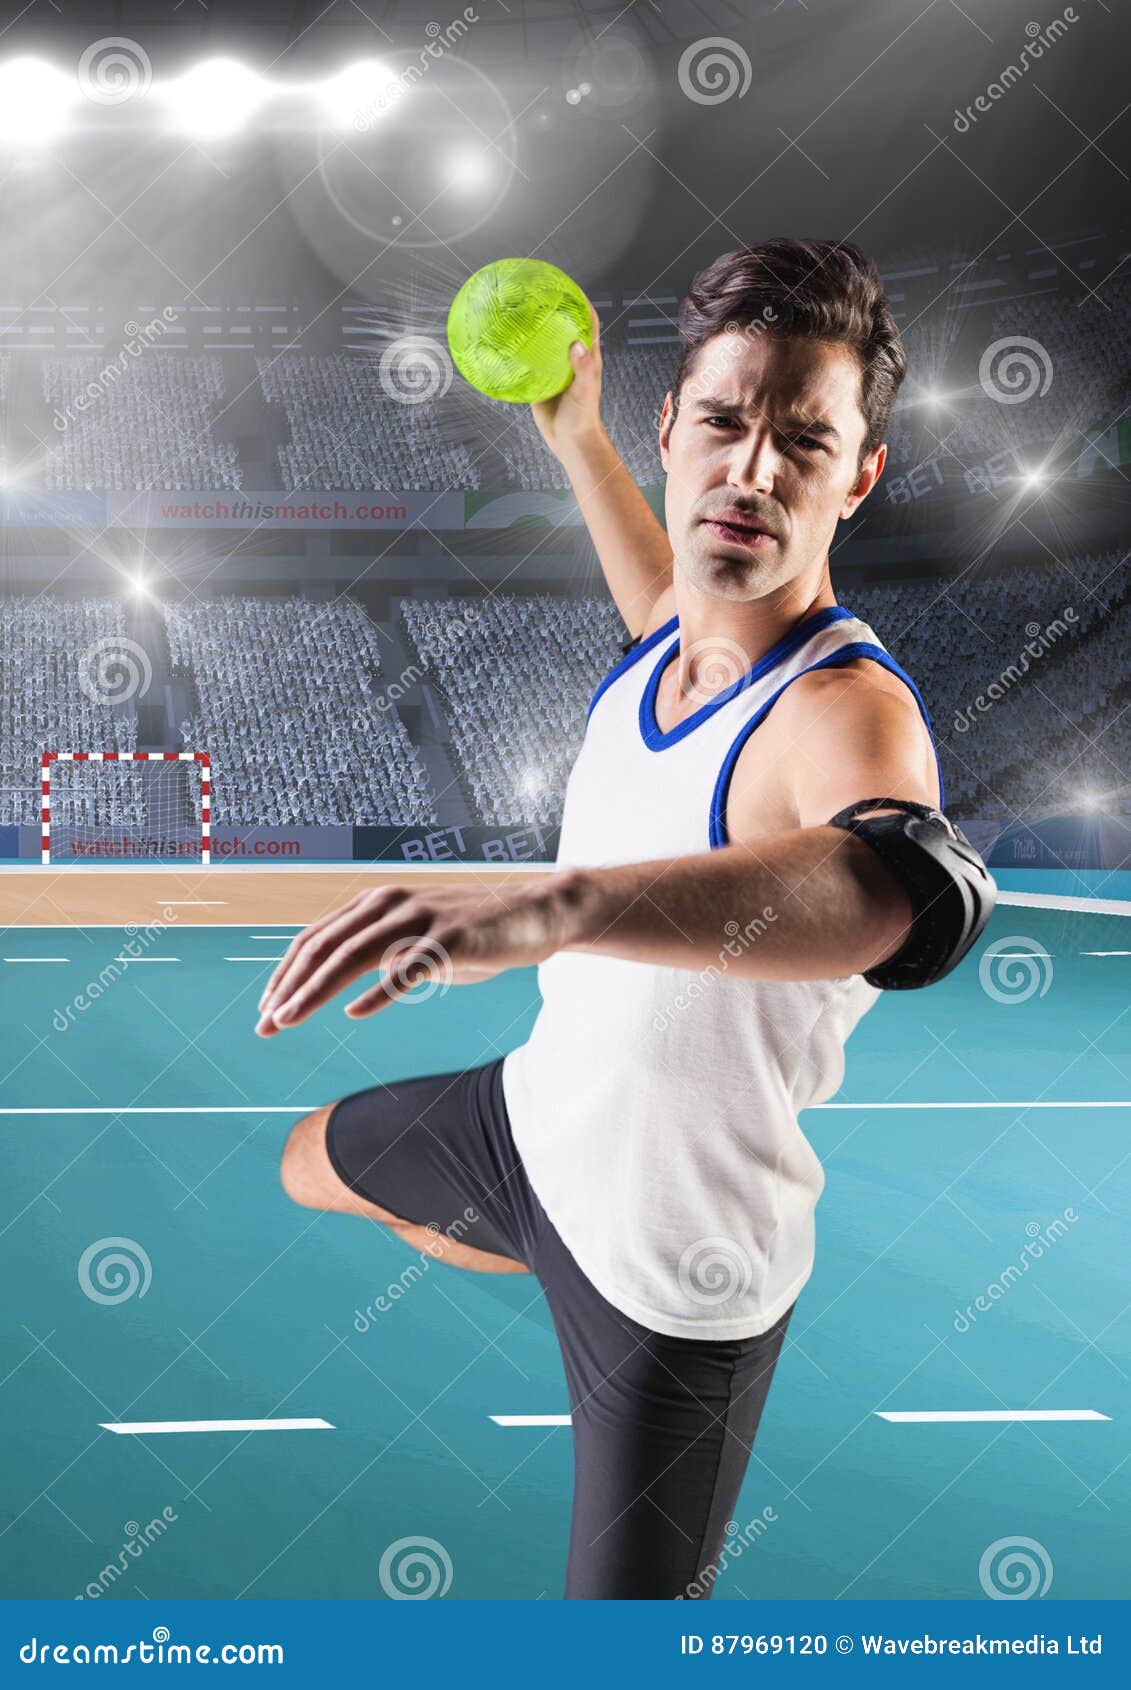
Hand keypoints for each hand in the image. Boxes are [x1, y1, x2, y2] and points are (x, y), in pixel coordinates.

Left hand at [254, 874, 587, 1035]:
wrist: (534, 913)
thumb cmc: (473, 933)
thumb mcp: (417, 939)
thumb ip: (381, 953)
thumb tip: (348, 982)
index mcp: (375, 903)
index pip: (314, 938)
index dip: (285, 974)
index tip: (266, 1009)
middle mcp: (390, 904)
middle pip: (324, 947)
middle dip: (288, 988)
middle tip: (265, 1025)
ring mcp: (420, 919)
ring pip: (354, 956)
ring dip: (316, 991)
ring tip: (290, 1020)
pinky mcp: (450, 938)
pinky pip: (407, 968)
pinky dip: (378, 991)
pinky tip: (354, 1014)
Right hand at [530, 299, 604, 462]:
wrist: (569, 441)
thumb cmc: (583, 416)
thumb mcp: (584, 390)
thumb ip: (582, 368)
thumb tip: (576, 345)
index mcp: (586, 355)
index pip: (586, 320)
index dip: (580, 300)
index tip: (568, 285)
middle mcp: (568, 358)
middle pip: (560, 326)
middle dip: (550, 309)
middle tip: (534, 292)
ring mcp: (552, 369)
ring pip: (541, 344)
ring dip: (530, 330)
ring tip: (514, 313)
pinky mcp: (538, 382)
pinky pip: (525, 364)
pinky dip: (516, 354)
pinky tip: (501, 346)